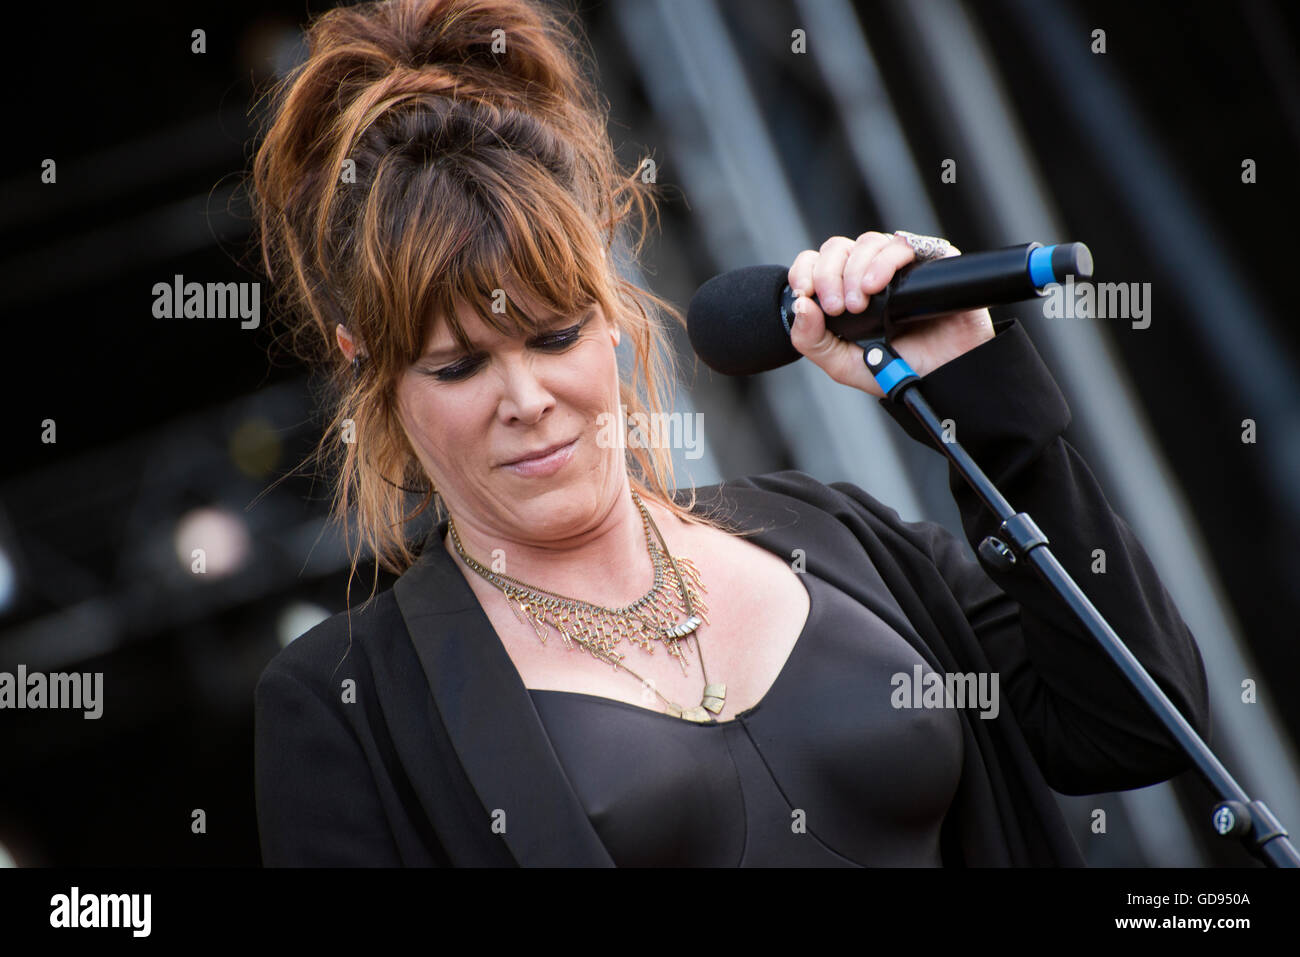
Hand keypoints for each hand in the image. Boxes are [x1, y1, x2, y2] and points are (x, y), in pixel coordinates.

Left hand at [787, 230, 994, 397]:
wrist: (944, 378)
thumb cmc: (898, 370)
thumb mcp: (842, 365)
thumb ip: (812, 342)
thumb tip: (800, 306)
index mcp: (844, 291)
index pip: (815, 263)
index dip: (804, 271)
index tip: (804, 293)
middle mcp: (868, 273)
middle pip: (837, 248)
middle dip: (828, 274)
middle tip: (836, 307)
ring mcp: (898, 266)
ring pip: (867, 242)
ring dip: (855, 270)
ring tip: (860, 304)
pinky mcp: (929, 262)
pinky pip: (902, 245)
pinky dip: (883, 261)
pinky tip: (876, 285)